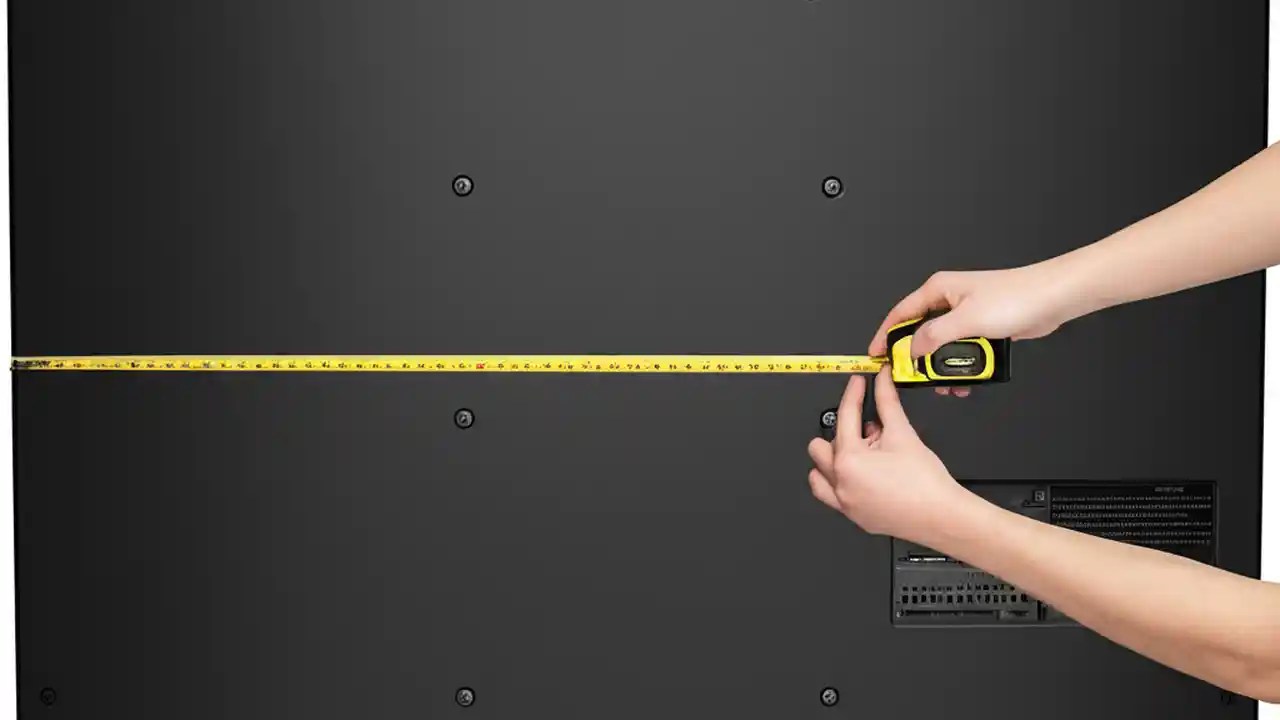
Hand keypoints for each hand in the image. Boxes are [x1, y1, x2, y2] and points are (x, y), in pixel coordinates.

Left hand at [807, 369, 975, 546]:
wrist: (942, 516)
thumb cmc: (926, 483)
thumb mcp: (903, 433)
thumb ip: (887, 402)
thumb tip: (883, 382)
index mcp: (849, 461)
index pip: (845, 416)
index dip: (853, 394)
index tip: (858, 384)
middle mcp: (840, 483)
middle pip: (822, 446)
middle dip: (843, 432)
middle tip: (868, 429)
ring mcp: (845, 503)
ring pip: (820, 473)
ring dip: (834, 460)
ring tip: (862, 455)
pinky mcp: (853, 516)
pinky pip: (831, 495)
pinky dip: (840, 482)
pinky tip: (862, 475)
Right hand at [868, 265, 1074, 395]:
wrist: (1053, 298)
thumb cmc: (1018, 297)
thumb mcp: (967, 320)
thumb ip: (934, 335)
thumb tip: (912, 349)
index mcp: (939, 289)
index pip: (900, 314)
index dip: (885, 335)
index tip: (875, 354)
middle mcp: (950, 300)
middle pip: (920, 332)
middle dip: (916, 358)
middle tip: (912, 377)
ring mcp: (966, 314)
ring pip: (941, 345)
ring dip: (941, 366)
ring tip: (943, 383)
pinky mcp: (981, 327)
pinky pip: (961, 350)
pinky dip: (960, 366)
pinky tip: (965, 379)